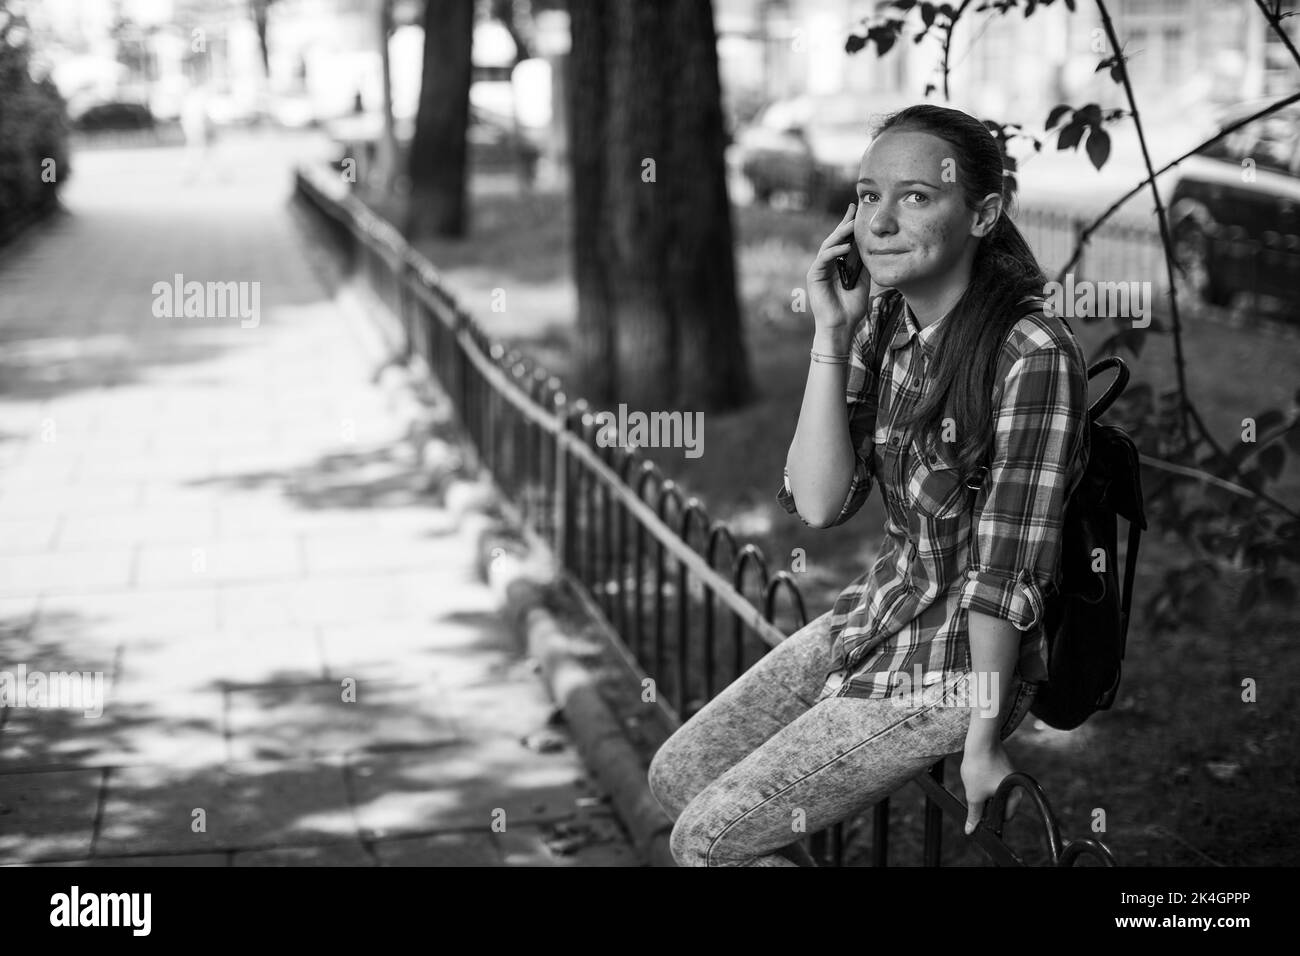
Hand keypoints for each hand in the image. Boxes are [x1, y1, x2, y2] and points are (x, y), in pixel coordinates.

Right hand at [806, 202, 872, 332]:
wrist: (841, 327)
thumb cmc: (851, 308)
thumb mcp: (863, 281)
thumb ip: (864, 264)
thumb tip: (872, 245)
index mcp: (838, 264)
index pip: (843, 241)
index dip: (849, 226)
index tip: (858, 211)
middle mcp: (827, 264)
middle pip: (835, 239)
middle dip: (844, 224)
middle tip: (853, 209)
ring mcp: (819, 269)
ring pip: (828, 245)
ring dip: (840, 235)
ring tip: (852, 225)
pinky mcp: (814, 275)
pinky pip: (823, 259)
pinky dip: (834, 252)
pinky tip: (845, 247)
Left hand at [960, 743, 1022, 836]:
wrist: (980, 740)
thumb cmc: (979, 767)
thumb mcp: (974, 795)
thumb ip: (974, 814)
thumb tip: (971, 830)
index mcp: (1015, 796)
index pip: (1004, 816)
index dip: (990, 816)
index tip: (978, 811)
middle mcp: (1017, 786)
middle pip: (999, 803)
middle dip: (986, 802)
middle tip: (976, 792)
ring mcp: (1011, 775)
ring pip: (995, 791)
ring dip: (984, 790)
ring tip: (976, 779)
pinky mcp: (1004, 765)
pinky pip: (994, 779)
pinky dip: (984, 779)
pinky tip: (978, 771)